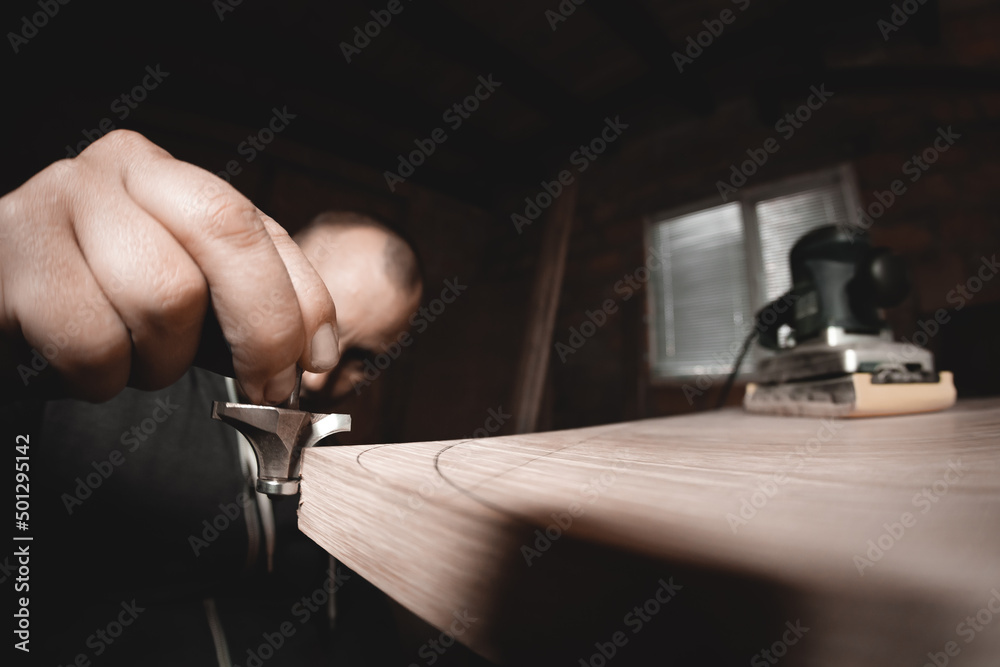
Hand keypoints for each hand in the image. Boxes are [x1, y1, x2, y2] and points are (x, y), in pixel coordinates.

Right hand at [0, 130, 339, 403]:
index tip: (311, 363)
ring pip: (164, 295)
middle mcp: (111, 172)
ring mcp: (54, 205)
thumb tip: (312, 357)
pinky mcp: (6, 258)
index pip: (255, 223)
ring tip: (136, 361)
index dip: (300, 301)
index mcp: (164, 175)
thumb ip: (244, 299)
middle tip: (262, 385)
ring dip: (163, 359)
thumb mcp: (179, 285)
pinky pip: (93, 342)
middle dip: (262, 327)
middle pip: (223, 232)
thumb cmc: (94, 303)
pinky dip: (102, 379)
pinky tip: (86, 367)